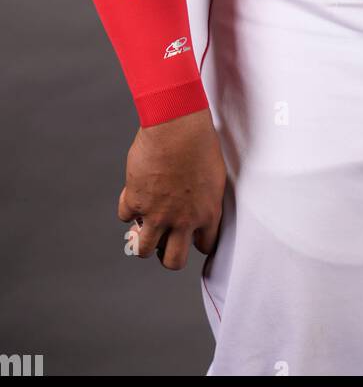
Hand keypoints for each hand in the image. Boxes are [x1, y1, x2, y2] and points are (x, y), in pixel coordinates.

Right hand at [118, 108, 225, 270]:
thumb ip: (205, 199)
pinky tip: (135, 193)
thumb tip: (196, 210)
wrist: (177, 124)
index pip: (205, 246)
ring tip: (143, 225)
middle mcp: (183, 220)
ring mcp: (157, 214)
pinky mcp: (135, 200)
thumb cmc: (200, 142)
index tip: (190, 235)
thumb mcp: (214, 175)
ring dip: (141, 240)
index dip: (196, 242)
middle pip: (173, 261)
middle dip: (167, 255)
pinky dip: (128, 207)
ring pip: (143, 250)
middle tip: (164, 242)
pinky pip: (124, 217)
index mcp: (207, 213)